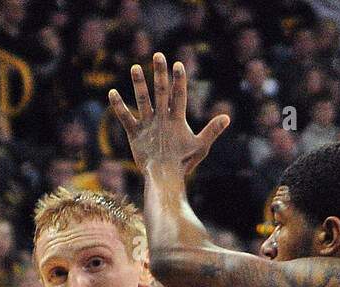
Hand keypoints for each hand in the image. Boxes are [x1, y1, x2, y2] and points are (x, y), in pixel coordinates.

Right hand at [108, 53, 229, 177]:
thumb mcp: (200, 146)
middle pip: (161, 91)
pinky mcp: (135, 133)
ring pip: (143, 100)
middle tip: (158, 55)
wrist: (165, 177)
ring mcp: (148, 124)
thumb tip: (227, 118)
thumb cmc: (184, 163)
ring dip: (139, 85)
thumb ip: (211, 131)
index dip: (179, 81)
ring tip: (135, 68)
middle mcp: (162, 117)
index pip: (179, 95)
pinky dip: (119, 107)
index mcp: (176, 118)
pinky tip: (112, 93)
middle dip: (160, 74)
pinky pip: (126, 118)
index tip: (178, 65)